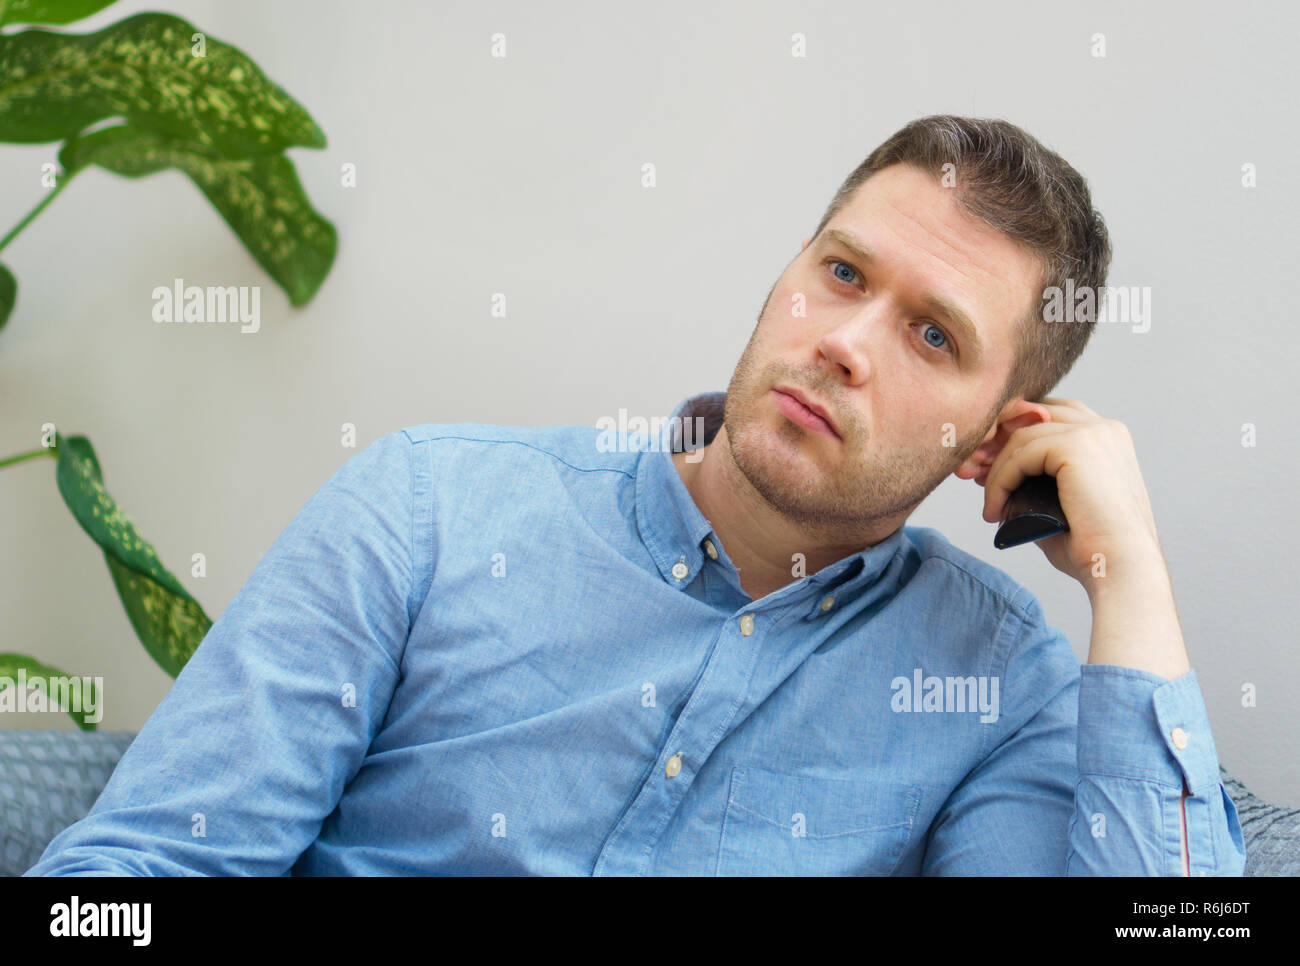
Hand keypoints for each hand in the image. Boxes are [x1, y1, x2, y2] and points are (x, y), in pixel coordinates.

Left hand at [976, 398, 1164, 592]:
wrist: (1121, 570)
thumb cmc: (1092, 548)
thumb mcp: (1059, 506)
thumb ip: (1033, 484)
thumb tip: (992, 479)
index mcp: (1107, 438)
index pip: (1049, 416)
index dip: (1014, 438)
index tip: (987, 469)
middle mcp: (1104, 428)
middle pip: (1033, 416)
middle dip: (999, 444)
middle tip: (975, 476)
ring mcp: (1093, 433)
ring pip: (1022, 438)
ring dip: (996, 471)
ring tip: (990, 506)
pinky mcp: (1077, 446)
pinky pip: (1020, 455)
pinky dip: (1000, 481)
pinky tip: (995, 509)